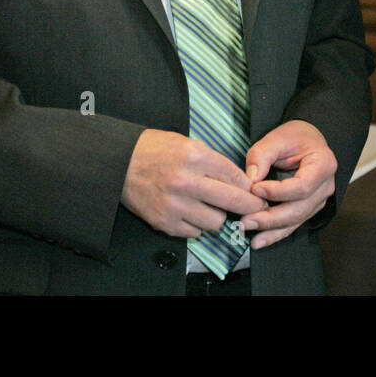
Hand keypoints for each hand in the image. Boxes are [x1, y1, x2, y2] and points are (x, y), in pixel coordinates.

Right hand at [121, 128, 266, 239]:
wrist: (119, 163)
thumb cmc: (155, 150)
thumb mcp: (188, 143)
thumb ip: (213, 161)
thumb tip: (240, 181)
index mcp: (195, 157)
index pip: (235, 176)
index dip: (249, 186)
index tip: (255, 192)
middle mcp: (187, 182)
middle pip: (232, 201)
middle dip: (249, 205)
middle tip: (255, 207)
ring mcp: (175, 205)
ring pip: (215, 222)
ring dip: (217, 216)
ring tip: (210, 207)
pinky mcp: (164, 222)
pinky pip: (194, 233)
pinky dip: (197, 225)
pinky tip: (191, 213)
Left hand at [241, 120, 336, 249]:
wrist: (307, 139)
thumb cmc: (295, 137)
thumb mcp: (277, 138)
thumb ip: (262, 155)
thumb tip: (250, 180)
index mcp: (323, 164)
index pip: (302, 186)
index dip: (278, 192)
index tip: (255, 189)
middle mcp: (325, 186)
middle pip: (299, 208)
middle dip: (271, 218)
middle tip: (246, 220)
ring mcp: (319, 200)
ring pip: (296, 220)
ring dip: (272, 230)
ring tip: (250, 236)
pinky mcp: (308, 208)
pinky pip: (293, 223)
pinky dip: (275, 233)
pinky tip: (260, 240)